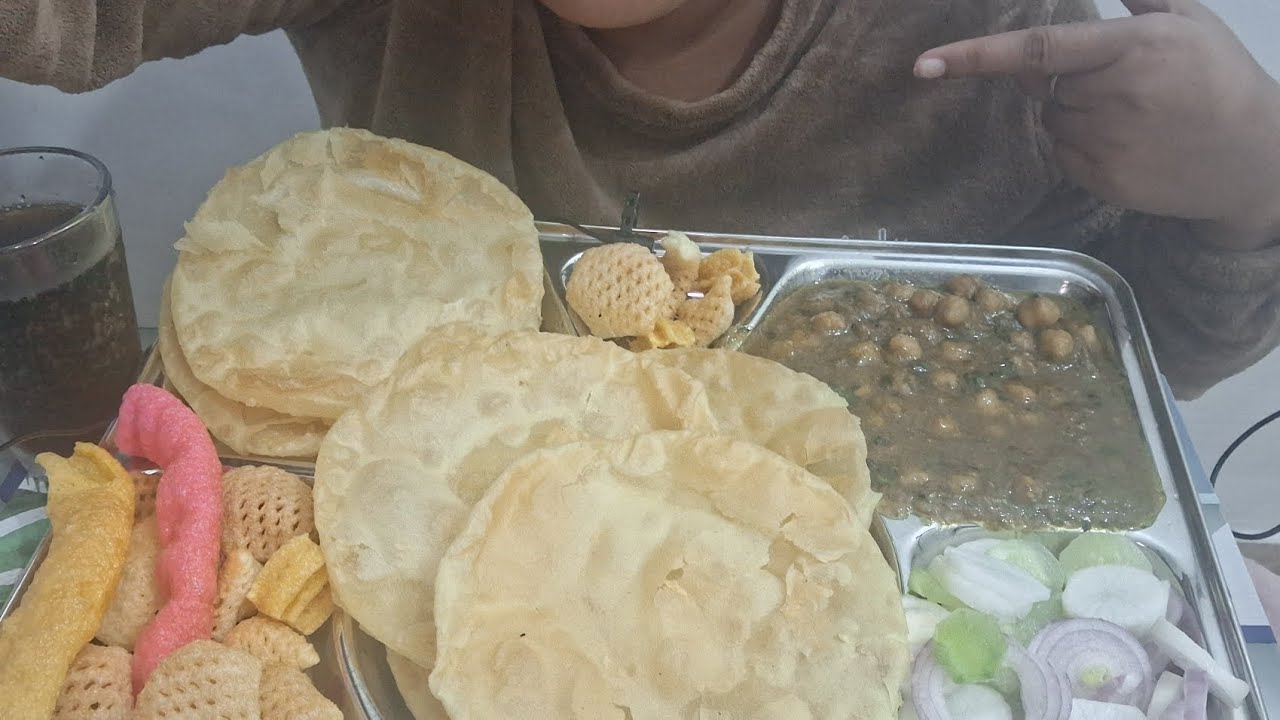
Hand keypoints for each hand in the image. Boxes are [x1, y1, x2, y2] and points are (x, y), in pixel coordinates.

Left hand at [914, 0, 1279, 249]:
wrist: (1255, 159)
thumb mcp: (1191, 20)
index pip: (1036, 51)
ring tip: (1135, 118)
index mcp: (1131, 48)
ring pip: (1053, 124)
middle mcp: (1112, 97)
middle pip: (1045, 89)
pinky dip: (1083, 149)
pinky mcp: (1102, 181)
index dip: (974, 57)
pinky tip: (1130, 145)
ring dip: (1077, 117)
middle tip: (1127, 89)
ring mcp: (1105, 144)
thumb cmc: (1220, 80)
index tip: (925, 65)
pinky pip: (1063, 157)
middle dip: (1068, 85)